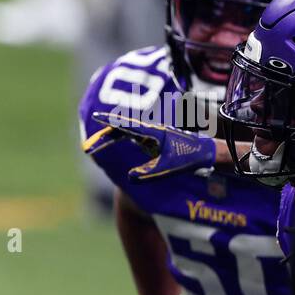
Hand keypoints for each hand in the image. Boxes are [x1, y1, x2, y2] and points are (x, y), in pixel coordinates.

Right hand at [84, 112, 215, 180]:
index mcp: (155, 133)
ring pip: (125, 132)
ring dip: (110, 136)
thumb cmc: (190, 159)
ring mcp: (149, 136)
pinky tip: (109, 143)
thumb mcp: (170, 167)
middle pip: (123, 128)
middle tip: (89, 139)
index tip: (96, 118)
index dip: (112, 122)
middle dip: (105, 132)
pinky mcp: (150, 142)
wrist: (205, 155)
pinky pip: (130, 138)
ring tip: (93, 144)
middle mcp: (150, 131)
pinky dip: (117, 139)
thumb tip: (130, 177)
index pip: (129, 126)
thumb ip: (151, 172)